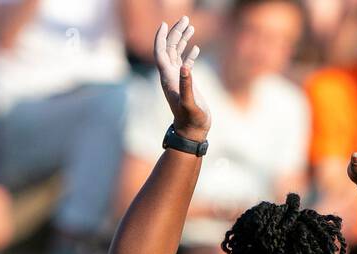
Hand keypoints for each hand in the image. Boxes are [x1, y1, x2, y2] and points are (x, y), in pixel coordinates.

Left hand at [153, 18, 208, 140]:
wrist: (192, 132)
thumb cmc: (191, 119)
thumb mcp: (190, 103)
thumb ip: (187, 85)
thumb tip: (186, 66)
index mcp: (168, 77)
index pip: (161, 52)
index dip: (161, 37)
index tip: (165, 23)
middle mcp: (170, 76)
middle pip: (169, 48)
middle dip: (175, 32)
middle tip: (185, 18)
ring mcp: (178, 79)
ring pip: (177, 54)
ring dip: (182, 39)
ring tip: (190, 26)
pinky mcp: (186, 84)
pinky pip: (186, 64)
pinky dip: (189, 54)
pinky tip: (196, 47)